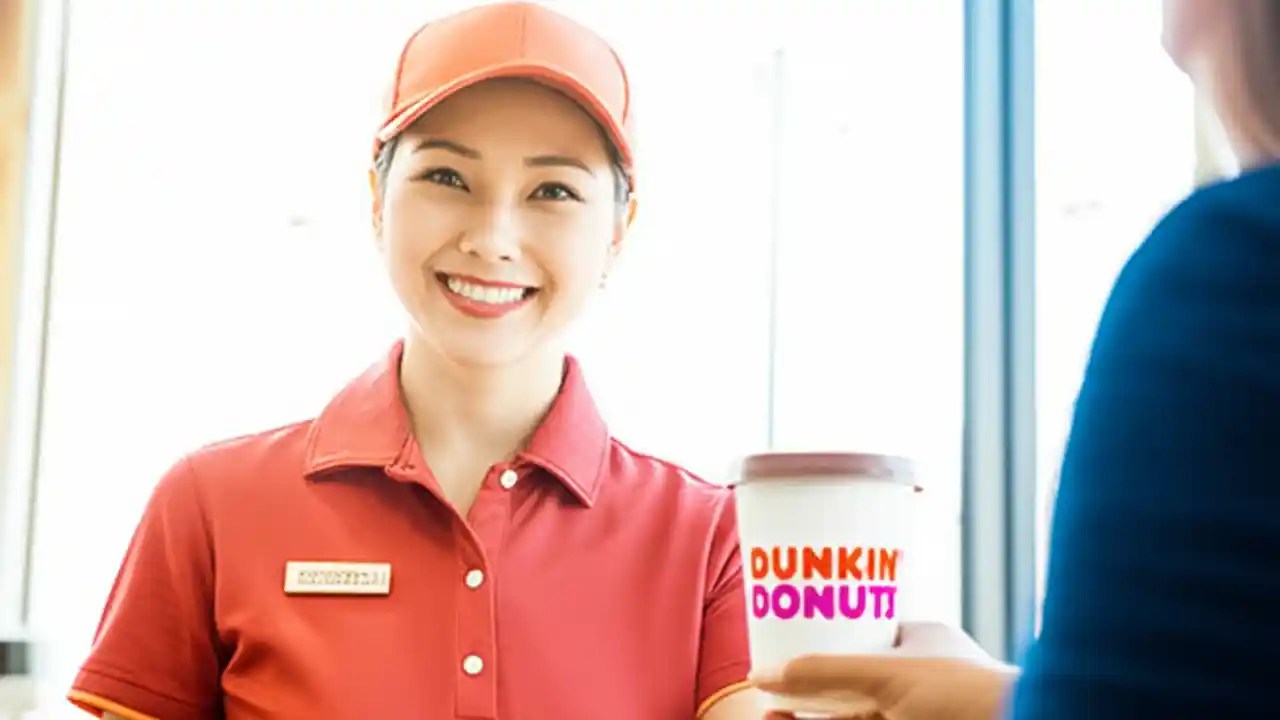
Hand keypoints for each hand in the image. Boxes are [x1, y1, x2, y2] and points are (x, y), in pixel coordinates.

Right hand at [749, 621, 1018, 719]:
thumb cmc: (964, 692)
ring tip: (770, 711)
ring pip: (855, 711)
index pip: (866, 630)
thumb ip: (825, 671)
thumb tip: (764, 673)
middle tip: (771, 686)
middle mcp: (921, 677)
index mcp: (923, 641)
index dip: (826, 635)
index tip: (789, 641)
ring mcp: (918, 711)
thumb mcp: (885, 674)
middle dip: (810, 684)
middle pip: (853, 678)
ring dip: (813, 712)